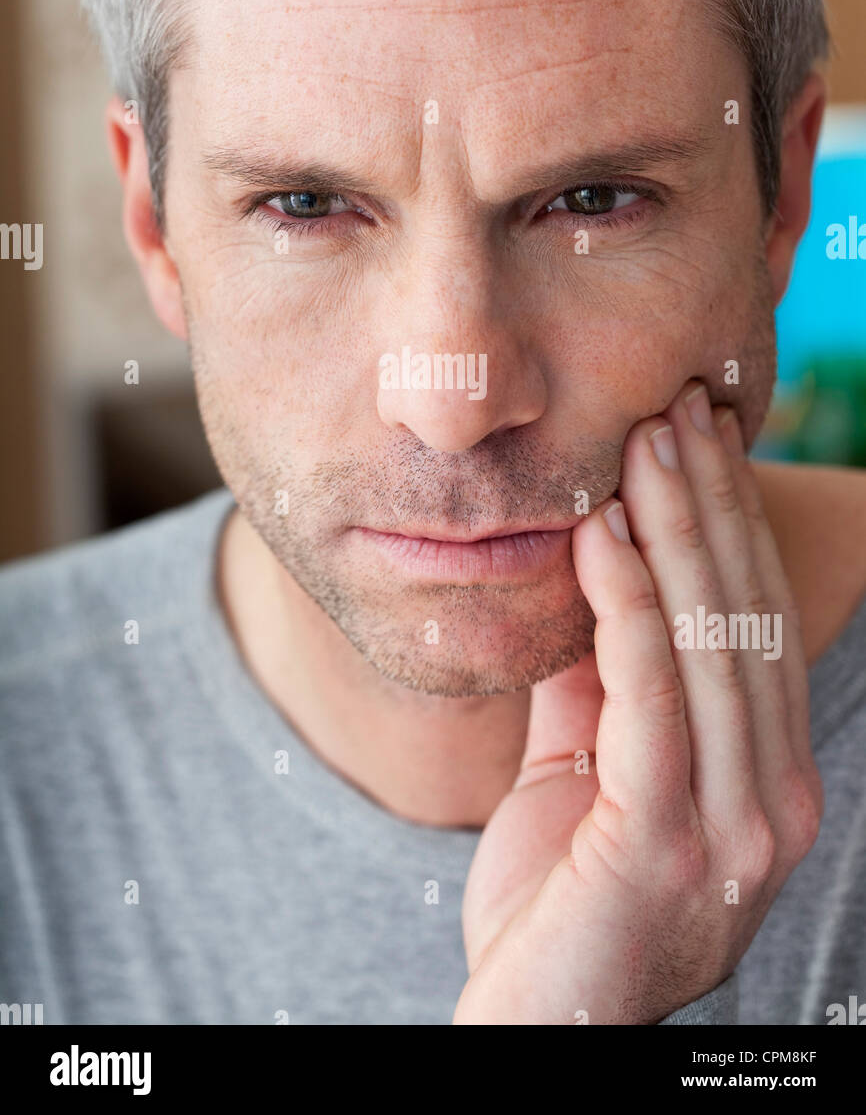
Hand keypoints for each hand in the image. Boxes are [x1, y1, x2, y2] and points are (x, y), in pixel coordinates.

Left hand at [453, 380, 822, 1024]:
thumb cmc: (557, 894)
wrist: (538, 1029)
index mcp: (765, 775)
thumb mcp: (585, 761)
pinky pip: (649, 697)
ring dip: (676, 529)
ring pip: (709, 643)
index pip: (753, 621)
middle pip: (744, 616)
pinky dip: (628, 604)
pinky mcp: (666, 846)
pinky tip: (603, 534)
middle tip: (679, 404)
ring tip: (647, 439)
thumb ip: (598, 674)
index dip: (729, 523)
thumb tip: (588, 562)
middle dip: (711, 502)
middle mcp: (772, 798)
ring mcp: (733, 828)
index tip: (699, 434)